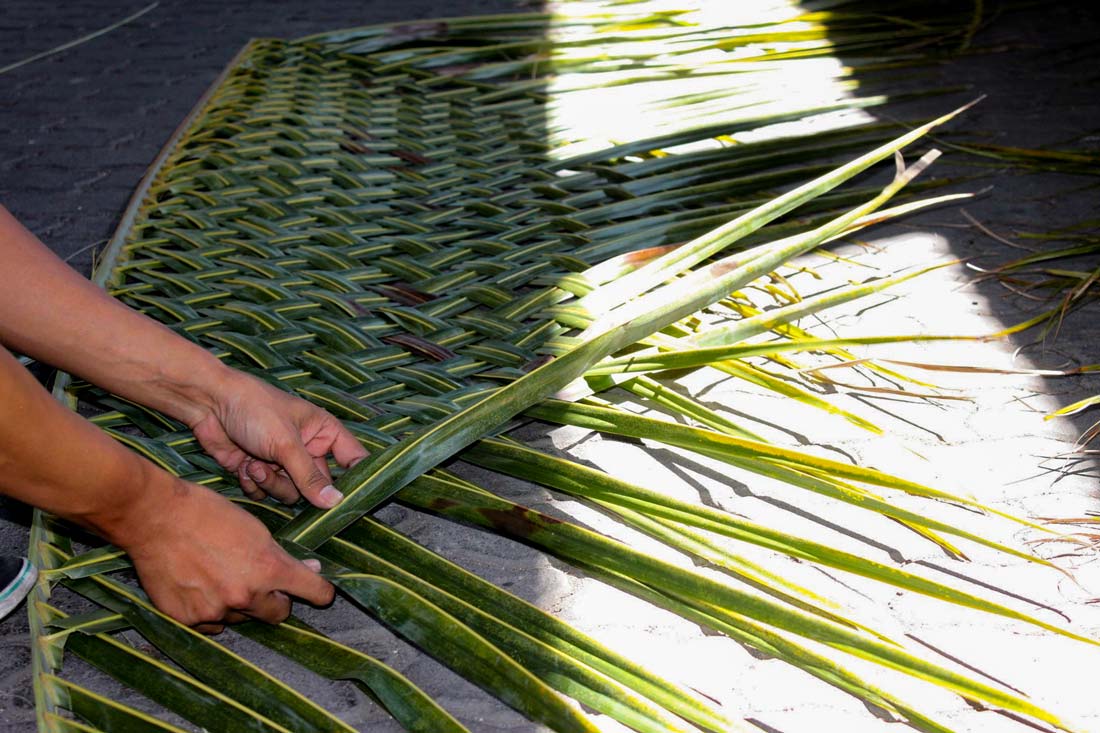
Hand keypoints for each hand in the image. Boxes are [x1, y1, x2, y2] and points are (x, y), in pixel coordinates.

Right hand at [121, 478, 333, 632]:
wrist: (154, 517)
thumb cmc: (206, 513)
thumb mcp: (255, 527)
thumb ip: (281, 555)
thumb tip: (309, 570)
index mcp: (268, 569)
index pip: (314, 592)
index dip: (321, 591)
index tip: (321, 591)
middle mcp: (245, 595)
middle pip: (278, 614)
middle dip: (276, 600)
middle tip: (262, 582)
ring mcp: (215, 611)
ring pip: (242, 618)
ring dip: (240, 604)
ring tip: (220, 574)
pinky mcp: (188, 619)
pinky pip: (211, 624)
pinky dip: (211, 610)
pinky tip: (200, 585)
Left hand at [189, 370, 367, 507]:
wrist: (209, 404)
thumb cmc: (255, 410)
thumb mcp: (286, 444)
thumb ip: (310, 477)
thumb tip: (336, 502)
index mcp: (324, 432)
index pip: (354, 459)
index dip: (357, 480)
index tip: (353, 500)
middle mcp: (308, 449)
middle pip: (319, 485)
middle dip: (299, 485)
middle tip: (285, 477)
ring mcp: (283, 462)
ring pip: (291, 493)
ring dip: (271, 483)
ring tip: (255, 465)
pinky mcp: (260, 471)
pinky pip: (267, 493)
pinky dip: (254, 484)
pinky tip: (243, 466)